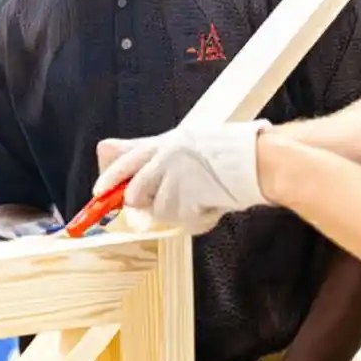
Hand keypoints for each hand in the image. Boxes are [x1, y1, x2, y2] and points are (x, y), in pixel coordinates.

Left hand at [92, 121, 270, 234]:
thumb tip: (132, 179)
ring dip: (176, 211)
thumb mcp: (189, 143)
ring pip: (158, 209)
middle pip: (135, 191)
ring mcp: (178, 177)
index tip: (99, 191)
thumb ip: (161, 158)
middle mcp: (167, 156)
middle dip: (139, 201)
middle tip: (154, 203)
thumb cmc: (231, 152)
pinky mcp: (190, 196)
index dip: (109, 177)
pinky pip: (180, 220)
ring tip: (199, 197)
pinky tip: (210, 204)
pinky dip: (194, 218)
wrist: (261, 161)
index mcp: (167, 141)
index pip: (125, 158)